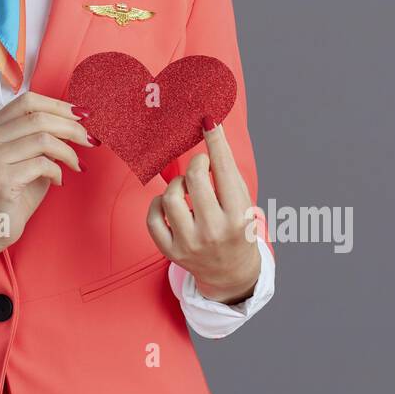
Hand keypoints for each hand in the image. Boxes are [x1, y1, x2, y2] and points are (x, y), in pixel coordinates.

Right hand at [0, 91, 96, 251]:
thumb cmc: (17, 190)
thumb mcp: (32, 156)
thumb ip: (46, 136)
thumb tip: (78, 119)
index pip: (28, 101)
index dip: (59, 105)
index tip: (83, 115)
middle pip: (38, 118)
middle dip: (72, 128)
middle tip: (90, 140)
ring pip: (43, 139)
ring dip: (68, 152)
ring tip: (76, 165)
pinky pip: (42, 164)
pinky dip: (58, 171)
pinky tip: (58, 181)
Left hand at [146, 115, 260, 304]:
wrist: (231, 273)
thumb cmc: (237, 227)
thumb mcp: (242, 201)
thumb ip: (227, 169)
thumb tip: (212, 125)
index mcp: (238, 216)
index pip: (224, 170)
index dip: (215, 142)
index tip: (208, 120)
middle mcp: (214, 232)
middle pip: (194, 179)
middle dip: (196, 164)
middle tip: (200, 165)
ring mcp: (190, 244)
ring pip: (169, 197)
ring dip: (176, 184)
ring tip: (186, 188)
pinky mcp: (171, 252)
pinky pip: (152, 217)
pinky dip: (158, 204)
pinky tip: (169, 205)